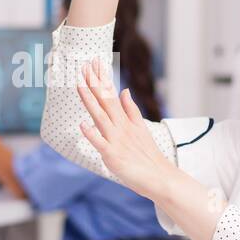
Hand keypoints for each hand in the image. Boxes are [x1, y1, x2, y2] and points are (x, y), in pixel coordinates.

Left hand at [75, 57, 172, 199]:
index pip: (111, 94)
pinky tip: (83, 125)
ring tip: (79, 84)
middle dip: (94, 82)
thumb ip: (131, 109)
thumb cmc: (148, 155)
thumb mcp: (141, 128)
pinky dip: (92, 134)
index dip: (102, 78)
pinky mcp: (113, 156)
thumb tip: (124, 90)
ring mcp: (116, 140)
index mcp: (126, 120)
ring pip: (100, 116)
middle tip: (84, 64)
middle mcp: (120, 127)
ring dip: (89, 100)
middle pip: (105, 101)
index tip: (94, 62)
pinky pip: (100, 144)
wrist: (160, 177)